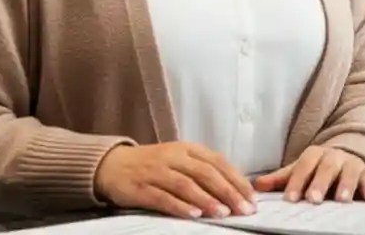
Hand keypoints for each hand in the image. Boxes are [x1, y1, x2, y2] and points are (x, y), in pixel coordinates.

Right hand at [94, 142, 255, 219]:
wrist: (112, 165)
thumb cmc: (154, 165)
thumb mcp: (180, 160)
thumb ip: (203, 171)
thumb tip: (235, 189)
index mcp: (188, 149)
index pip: (218, 162)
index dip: (237, 180)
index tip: (252, 197)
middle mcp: (174, 157)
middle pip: (206, 173)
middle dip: (228, 192)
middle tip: (244, 208)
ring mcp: (157, 171)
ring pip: (186, 185)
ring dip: (207, 200)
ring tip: (224, 213)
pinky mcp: (140, 187)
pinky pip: (163, 197)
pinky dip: (180, 206)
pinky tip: (194, 215)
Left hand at [254, 147, 364, 202]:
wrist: (348, 156)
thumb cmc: (320, 168)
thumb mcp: (301, 170)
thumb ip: (281, 179)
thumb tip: (257, 186)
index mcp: (315, 155)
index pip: (303, 167)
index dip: (297, 182)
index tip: (290, 198)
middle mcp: (334, 157)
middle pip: (327, 168)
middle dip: (320, 183)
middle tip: (313, 199)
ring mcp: (352, 163)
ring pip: (350, 172)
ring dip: (346, 185)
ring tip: (342, 200)